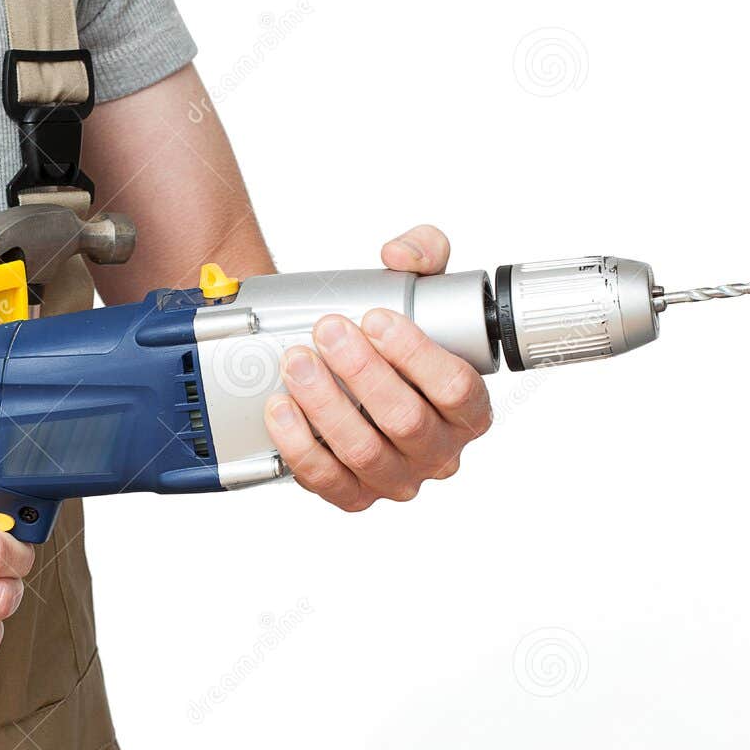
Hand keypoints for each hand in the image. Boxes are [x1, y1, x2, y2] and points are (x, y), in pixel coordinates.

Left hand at [263, 225, 491, 511]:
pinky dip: (298, 442)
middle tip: (327, 331)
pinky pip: (325, 479)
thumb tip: (399, 254)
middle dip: (361, 371)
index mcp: (468, 410)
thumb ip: (424, 254)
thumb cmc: (388, 340)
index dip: (415, 354)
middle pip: (405, 419)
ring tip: (297, 362)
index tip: (377, 318)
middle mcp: (438, 451)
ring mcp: (395, 479)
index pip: (455, 390)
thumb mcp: (420, 288)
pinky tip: (281, 407)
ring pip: (363, 450)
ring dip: (326, 402)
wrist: (346, 374)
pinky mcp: (352, 496)